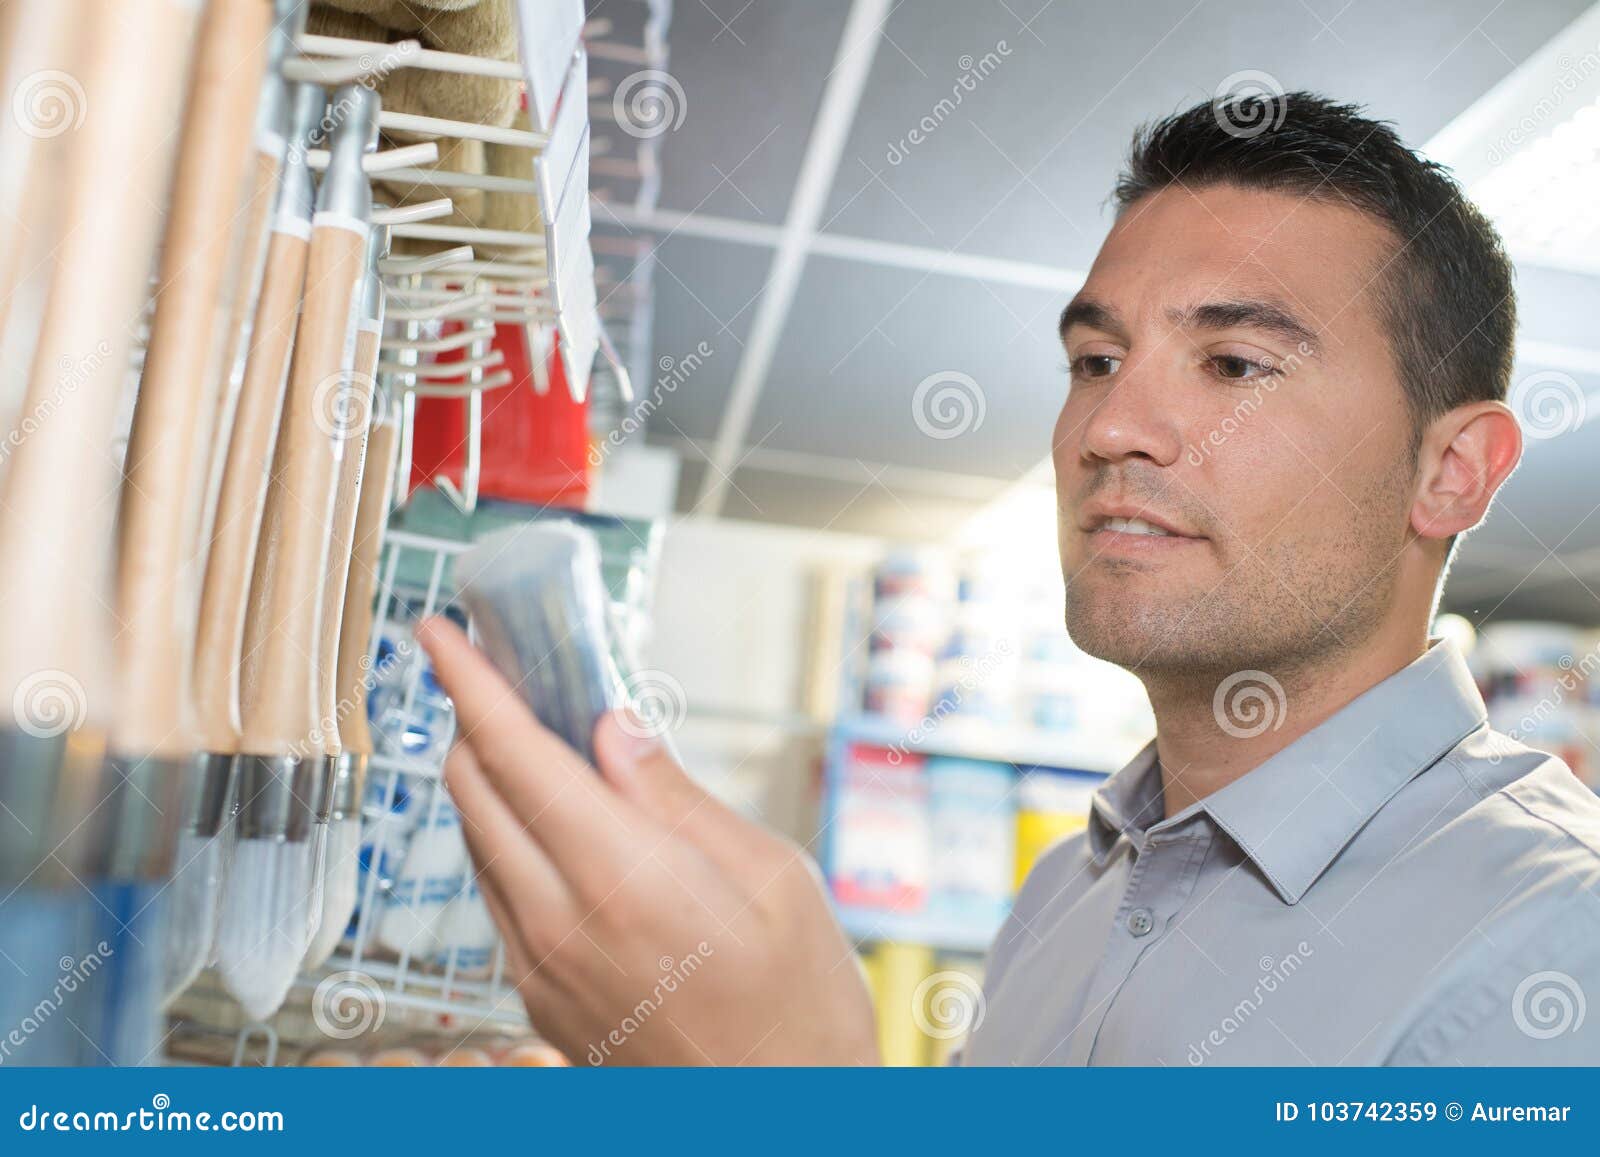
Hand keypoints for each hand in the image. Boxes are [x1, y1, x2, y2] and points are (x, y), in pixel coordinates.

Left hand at [416, 617, 880, 1065]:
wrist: (779, 1117)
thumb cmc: (798, 1005)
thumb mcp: (772, 876)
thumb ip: (677, 796)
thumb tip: (613, 727)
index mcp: (622, 879)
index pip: (514, 753)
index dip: (469, 682)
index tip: (441, 634)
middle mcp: (559, 923)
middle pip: (473, 789)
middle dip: (476, 717)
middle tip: (506, 674)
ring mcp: (539, 966)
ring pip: (475, 838)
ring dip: (488, 776)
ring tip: (536, 739)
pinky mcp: (537, 996)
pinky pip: (495, 892)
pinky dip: (504, 836)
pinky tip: (550, 820)